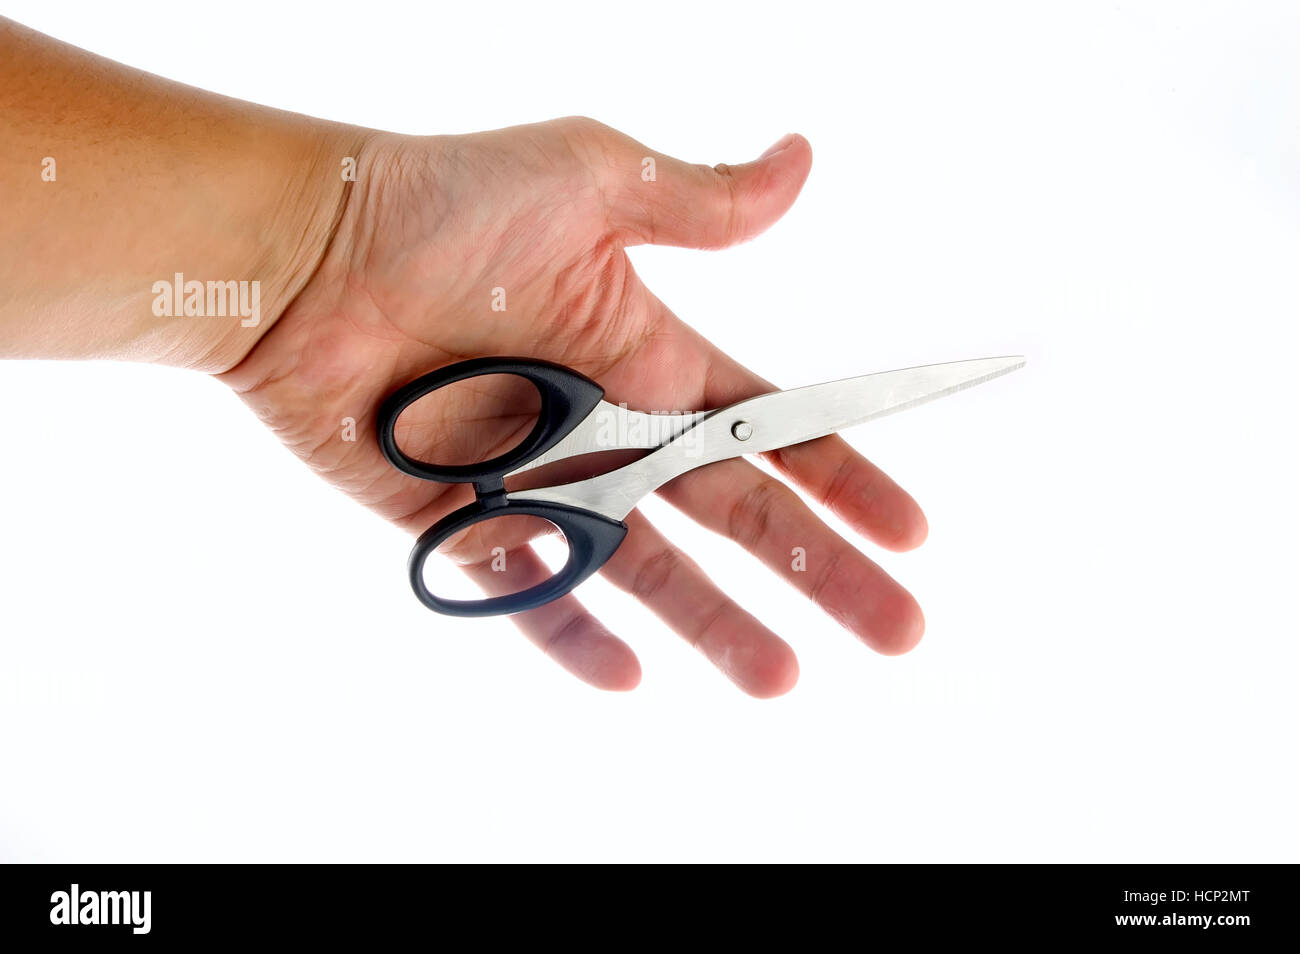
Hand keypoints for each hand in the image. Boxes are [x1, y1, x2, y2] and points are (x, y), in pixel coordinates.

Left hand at [217, 117, 927, 695]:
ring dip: (717, 625)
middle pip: (737, 516)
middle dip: (821, 571)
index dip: (844, 480)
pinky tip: (630, 676)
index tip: (911, 533)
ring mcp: (541, 484)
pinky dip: (573, 635)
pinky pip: (529, 591)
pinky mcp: (463, 524)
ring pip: (648, 570)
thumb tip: (804, 159)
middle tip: (896, 629)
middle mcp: (609, 431)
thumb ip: (697, 200)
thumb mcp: (587, 177)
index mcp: (653, 358)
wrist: (301, 252)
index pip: (772, 433)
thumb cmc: (437, 201)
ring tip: (782, 678)